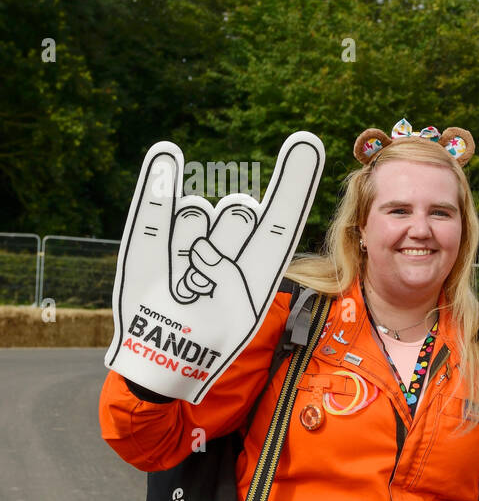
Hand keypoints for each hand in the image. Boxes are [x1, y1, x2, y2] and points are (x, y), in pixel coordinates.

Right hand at [104, 133, 323, 402]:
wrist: (166, 359)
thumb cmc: (212, 340)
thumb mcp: (234, 315)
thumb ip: (227, 277)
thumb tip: (201, 242)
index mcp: (261, 260)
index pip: (282, 214)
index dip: (294, 181)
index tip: (306, 141)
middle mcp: (229, 241)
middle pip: (238, 213)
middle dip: (226, 242)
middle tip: (208, 283)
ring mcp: (190, 237)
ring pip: (198, 214)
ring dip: (188, 252)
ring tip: (183, 286)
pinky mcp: (151, 243)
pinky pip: (156, 208)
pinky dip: (159, 182)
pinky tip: (167, 155)